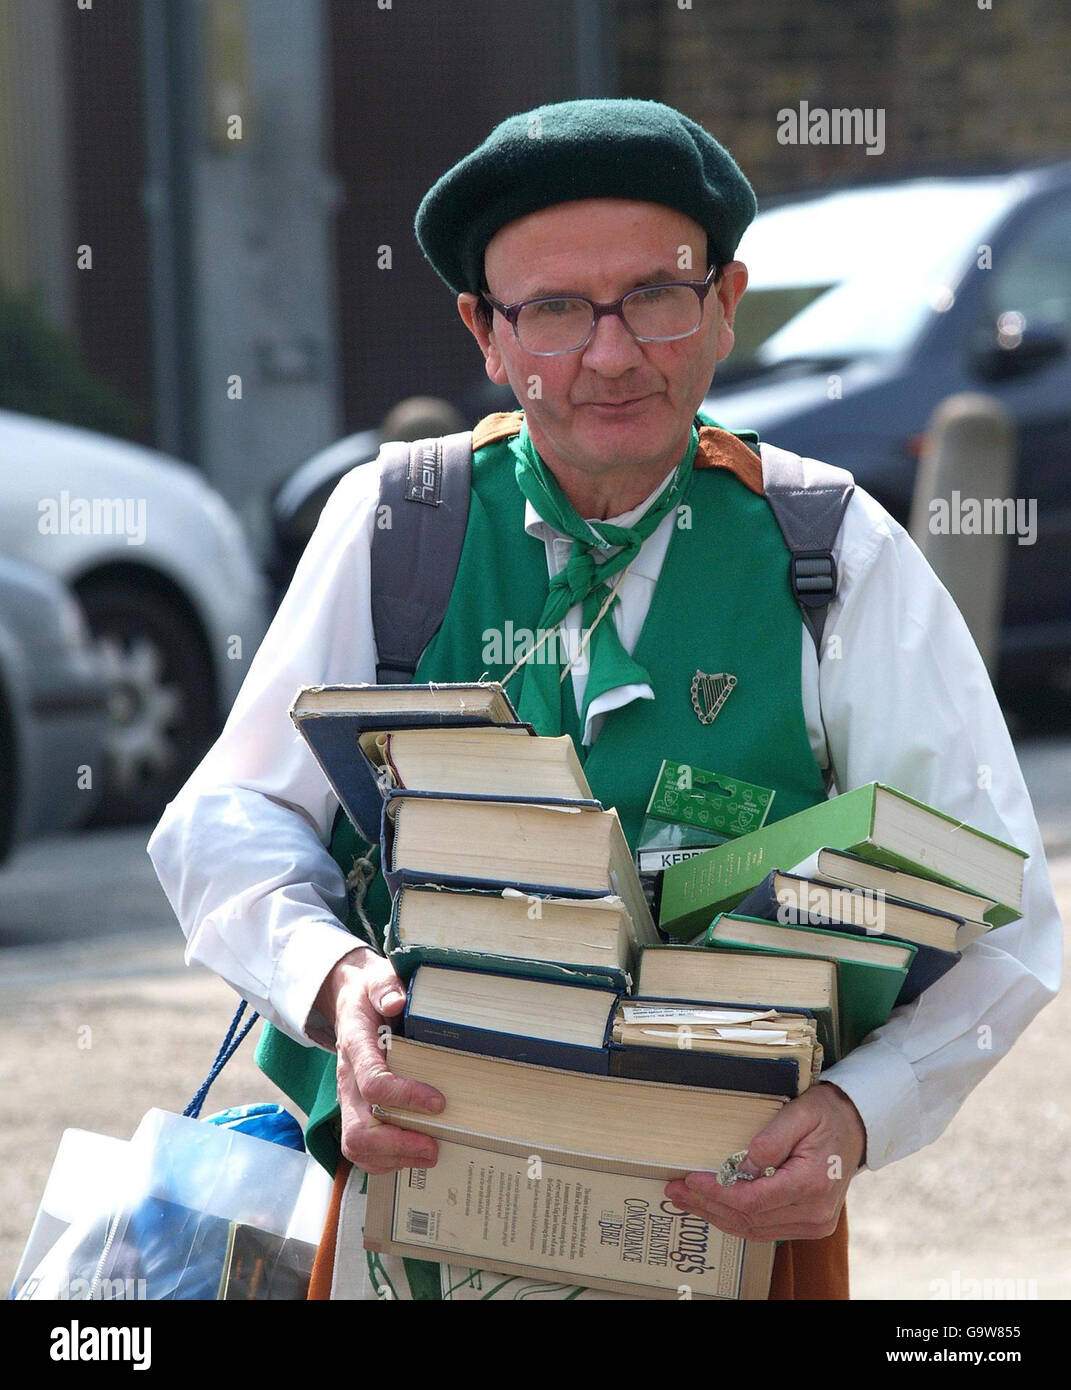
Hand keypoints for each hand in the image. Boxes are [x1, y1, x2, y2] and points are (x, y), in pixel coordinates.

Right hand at [314, 948, 443, 1174]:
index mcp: (354, 1045)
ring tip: (430, 1154)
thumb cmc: (368, 993)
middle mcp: (347, 1079)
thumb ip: (384, 986)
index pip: (372, 1082)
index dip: (404, 1097)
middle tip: (434, 1145)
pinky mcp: (355, 1110)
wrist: (346, 1000)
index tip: (438, 1102)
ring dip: (393, 1158)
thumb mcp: (376, 978)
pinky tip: (414, 1155)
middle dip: (397, 1144)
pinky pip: (360, 1148)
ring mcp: (349, 1098)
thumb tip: (397, 1001)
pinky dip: (386, 1160)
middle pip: (358, 1128)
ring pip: (356, 1145)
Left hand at [663, 1082, 866, 1241]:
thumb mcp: (800, 1112)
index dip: (717, 1193)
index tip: (691, 1179)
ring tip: (687, 1200)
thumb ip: (771, 1139)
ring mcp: (814, 1223)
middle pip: (749, 1219)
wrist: (858, 1127)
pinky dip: (737, 1219)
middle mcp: (815, 1212)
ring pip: (755, 1230)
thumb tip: (742, 1166)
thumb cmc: (828, 1115)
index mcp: (812, 1184)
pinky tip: (714, 1208)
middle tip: (675, 1190)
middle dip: (708, 1205)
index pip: (753, 1200)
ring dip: (717, 1216)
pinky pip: (766, 1229)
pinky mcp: (810, 1223)